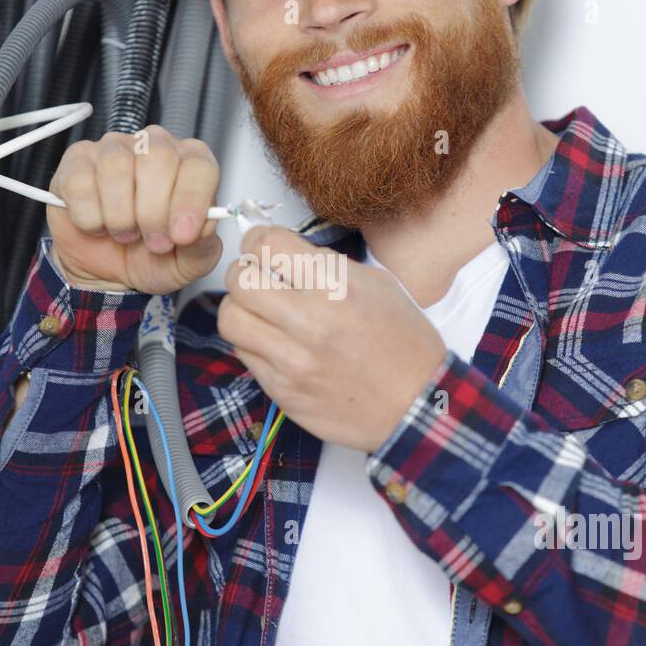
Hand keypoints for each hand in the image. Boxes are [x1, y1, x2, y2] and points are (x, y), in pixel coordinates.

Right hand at [46, 128, 223, 292]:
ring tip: (124, 233)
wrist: (108, 270)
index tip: (182, 235)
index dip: (191, 201)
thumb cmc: (152, 256)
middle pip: (158, 158)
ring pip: (117, 166)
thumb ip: (202, 246)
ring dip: (120, 215)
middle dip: (153, 212)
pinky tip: (98, 224)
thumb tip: (200, 227)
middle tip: (153, 241)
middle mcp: (155, 146)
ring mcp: (114, 149)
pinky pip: (80, 182)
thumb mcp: (187, 263)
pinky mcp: (78, 160)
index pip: (199, 166)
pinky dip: (89, 216)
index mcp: (191, 164)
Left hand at [217, 226, 448, 451]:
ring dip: (240, 309)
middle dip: (243, 271)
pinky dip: (253, 342)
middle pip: (239, 280)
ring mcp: (292, 360)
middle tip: (255, 276)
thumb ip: (329, 266)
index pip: (268, 246)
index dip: (257, 240)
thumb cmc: (403, 345)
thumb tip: (287, 256)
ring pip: (231, 319)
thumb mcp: (378, 285)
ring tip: (259, 311)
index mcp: (336, 288)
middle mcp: (309, 322)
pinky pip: (245, 355)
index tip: (260, 246)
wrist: (415, 405)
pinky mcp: (282, 390)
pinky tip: (274, 342)